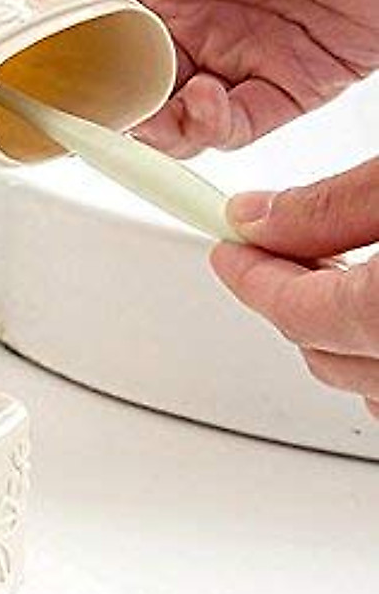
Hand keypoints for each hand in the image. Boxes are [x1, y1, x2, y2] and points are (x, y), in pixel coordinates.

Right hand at [19, 0, 378, 157]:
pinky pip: (235, 125)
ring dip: (151, 123)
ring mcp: (242, 53)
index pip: (98, 23)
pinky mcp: (292, 84)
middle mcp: (199, 16)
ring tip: (143, 112)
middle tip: (83, 108)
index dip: (67, 48)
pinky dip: (208, 127)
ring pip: (174, 114)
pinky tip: (200, 103)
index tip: (37, 65)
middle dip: (104, 100)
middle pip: (130, 79)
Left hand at [212, 157, 378, 417]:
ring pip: (372, 388)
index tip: (229, 249)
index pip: (296, 313)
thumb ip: (334, 205)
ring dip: (345, 344)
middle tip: (282, 253)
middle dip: (294, 305)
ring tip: (343, 281)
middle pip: (327, 358)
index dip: (252, 277)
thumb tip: (259, 220)